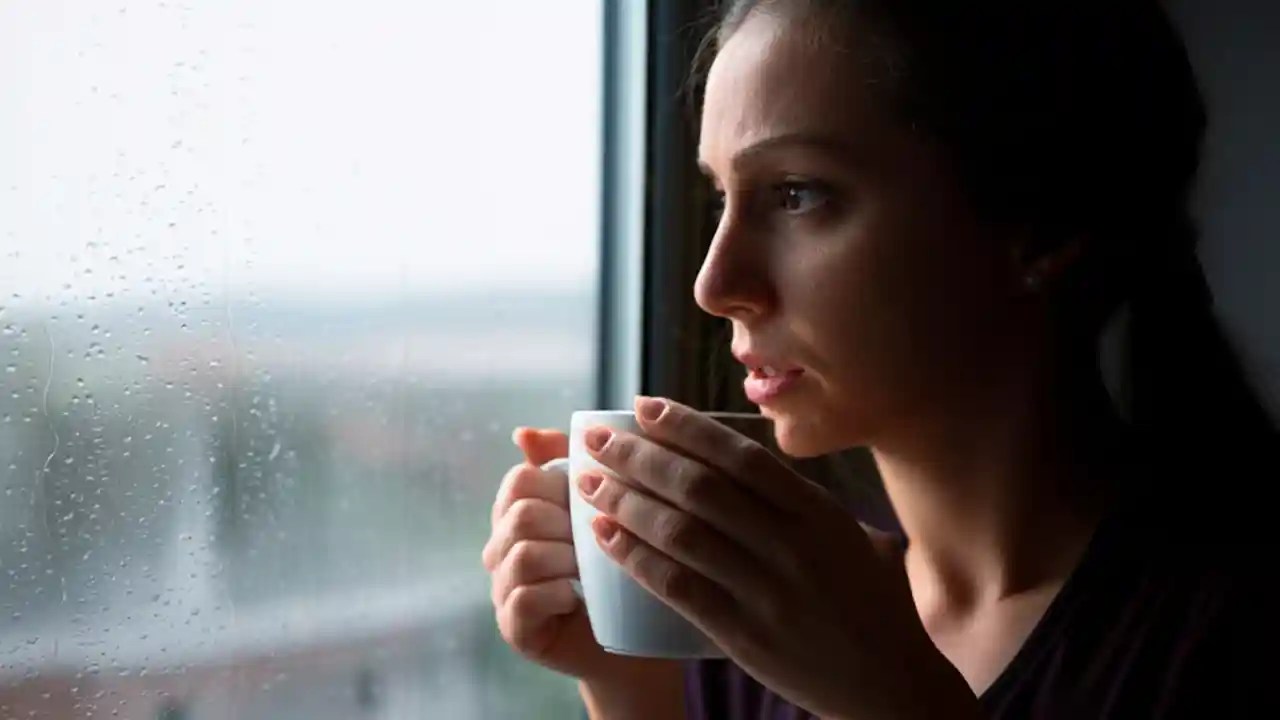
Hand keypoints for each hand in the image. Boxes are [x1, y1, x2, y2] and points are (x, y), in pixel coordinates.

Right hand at [482, 427, 675, 687]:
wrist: (640, 635)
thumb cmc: (621, 564)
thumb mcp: (604, 505)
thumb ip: (569, 461)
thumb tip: (522, 433)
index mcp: (518, 512)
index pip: (520, 479)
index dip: (561, 487)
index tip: (593, 506)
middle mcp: (502, 548)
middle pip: (521, 513)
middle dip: (567, 525)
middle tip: (597, 541)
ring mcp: (504, 590)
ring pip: (523, 554)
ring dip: (567, 559)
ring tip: (590, 570)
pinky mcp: (515, 628)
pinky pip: (525, 597)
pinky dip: (558, 593)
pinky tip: (577, 598)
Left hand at [576, 397, 977, 718]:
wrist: (892, 686)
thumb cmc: (873, 607)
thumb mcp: (856, 537)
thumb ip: (806, 502)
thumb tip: (752, 463)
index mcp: (818, 512)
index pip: (740, 455)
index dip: (685, 426)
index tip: (642, 407)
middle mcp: (792, 545)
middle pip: (699, 486)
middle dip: (638, 456)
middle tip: (596, 442)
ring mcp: (767, 591)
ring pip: (680, 532)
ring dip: (625, 501)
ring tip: (589, 483)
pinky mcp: (744, 635)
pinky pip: (677, 587)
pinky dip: (634, 557)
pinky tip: (604, 537)